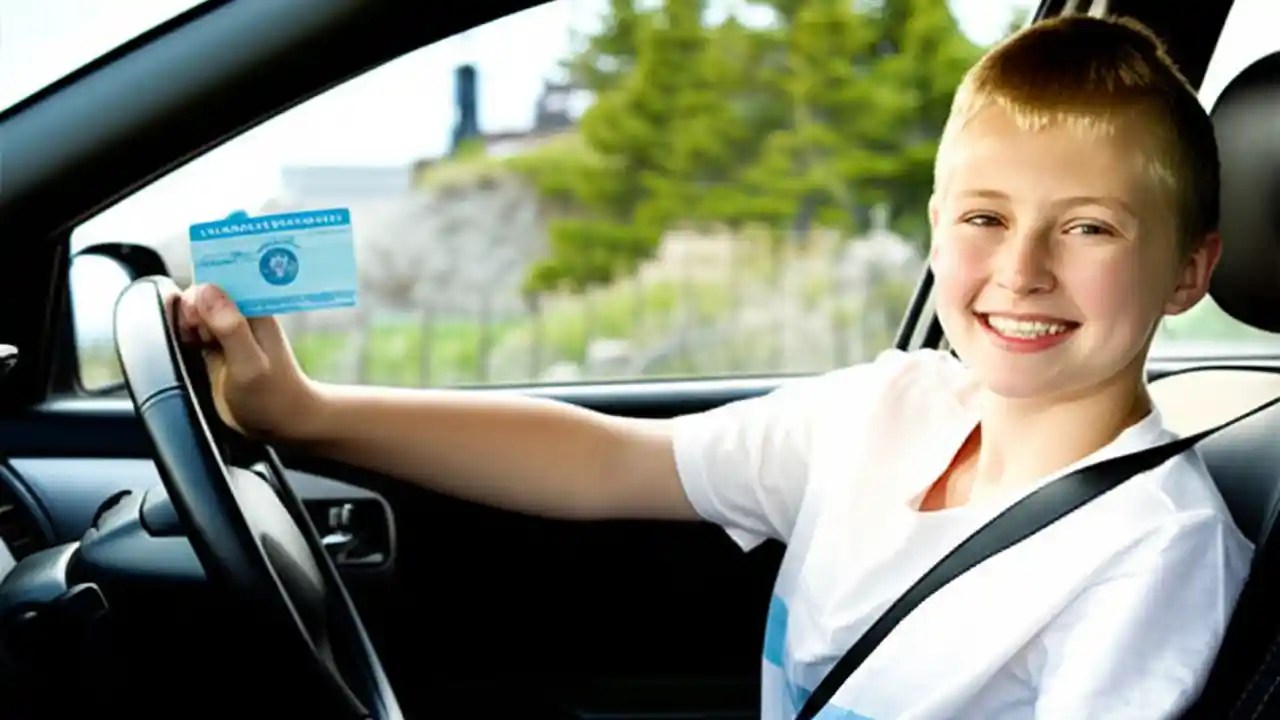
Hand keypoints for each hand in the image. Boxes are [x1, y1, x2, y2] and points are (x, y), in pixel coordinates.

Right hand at [176, 283, 322, 441]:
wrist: (281, 422)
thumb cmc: (272, 396)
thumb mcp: (250, 366)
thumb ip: (230, 329)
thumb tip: (206, 291)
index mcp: (255, 309)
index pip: (222, 277)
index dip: (203, 290)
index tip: (198, 317)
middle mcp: (240, 313)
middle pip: (203, 290)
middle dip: (191, 309)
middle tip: (201, 337)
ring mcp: (226, 328)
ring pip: (193, 309)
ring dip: (186, 323)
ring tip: (199, 345)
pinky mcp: (214, 344)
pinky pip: (190, 328)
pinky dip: (184, 335)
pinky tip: (191, 350)